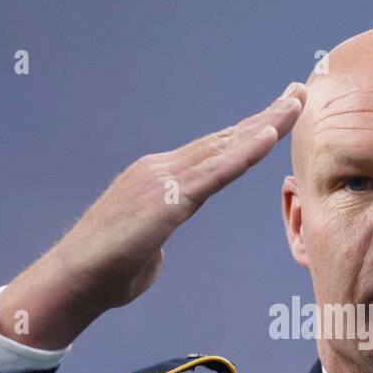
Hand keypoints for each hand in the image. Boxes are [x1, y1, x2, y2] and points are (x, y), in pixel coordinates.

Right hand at [0, 82, 306, 347]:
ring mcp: (163, 178)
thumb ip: (157, 242)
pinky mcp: (167, 198)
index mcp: (158, 179)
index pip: (213, 152)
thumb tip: (158, 252)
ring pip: (225, 147)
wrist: (72, 281)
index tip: (277, 116)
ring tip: (297, 103)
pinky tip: (270, 136)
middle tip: (300, 91)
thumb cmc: (104, 275)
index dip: (247, 133)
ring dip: (265, 124)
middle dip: (266, 115)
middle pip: (224, 139)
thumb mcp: (142, 252)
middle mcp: (161, 169)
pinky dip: (245, 152)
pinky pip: (215, 172)